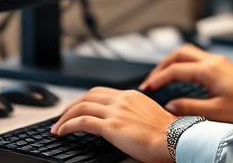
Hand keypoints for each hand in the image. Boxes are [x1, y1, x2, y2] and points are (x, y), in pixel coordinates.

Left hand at [51, 87, 176, 162]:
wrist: (175, 139)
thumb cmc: (168, 134)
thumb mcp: (150, 116)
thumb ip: (135, 114)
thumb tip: (127, 122)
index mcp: (131, 96)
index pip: (101, 92)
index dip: (85, 99)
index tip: (77, 107)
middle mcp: (121, 99)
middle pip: (88, 96)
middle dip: (71, 106)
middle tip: (62, 116)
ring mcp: (115, 111)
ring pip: (81, 107)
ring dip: (65, 117)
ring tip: (57, 127)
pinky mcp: (111, 126)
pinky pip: (82, 122)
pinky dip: (68, 126)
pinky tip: (62, 132)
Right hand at [139, 44, 232, 122]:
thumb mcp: (217, 111)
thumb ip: (191, 108)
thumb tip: (170, 105)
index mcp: (208, 70)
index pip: (175, 70)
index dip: (158, 79)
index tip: (147, 88)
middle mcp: (211, 61)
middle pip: (178, 54)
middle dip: (161, 66)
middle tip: (150, 80)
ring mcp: (217, 61)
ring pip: (187, 52)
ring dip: (172, 62)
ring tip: (161, 76)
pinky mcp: (221, 64)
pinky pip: (196, 58)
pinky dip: (183, 64)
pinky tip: (181, 75)